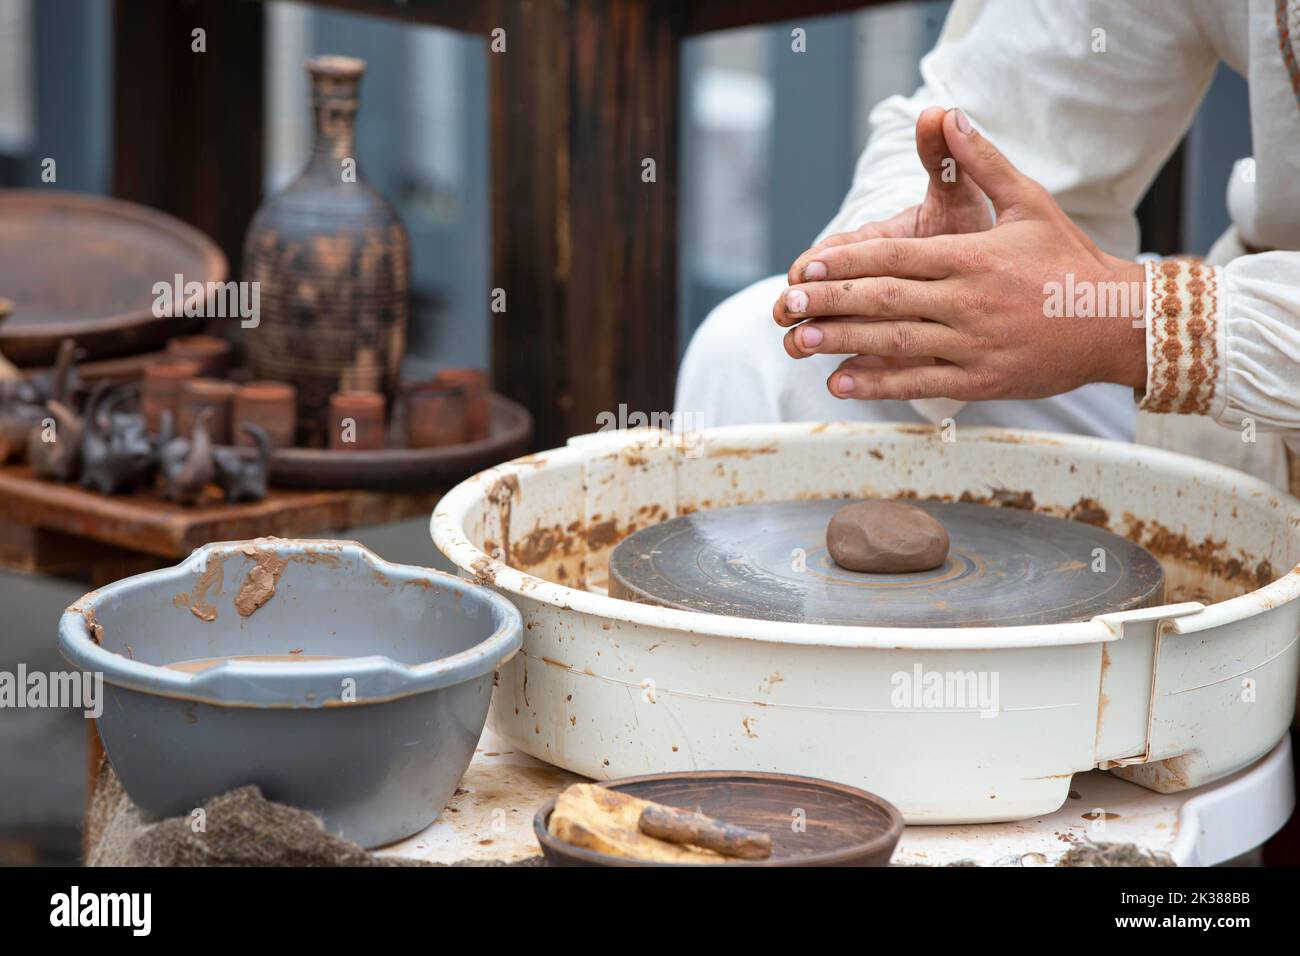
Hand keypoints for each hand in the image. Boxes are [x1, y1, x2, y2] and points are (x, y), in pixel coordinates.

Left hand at [776, 108, 1146, 401]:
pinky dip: (877, 383)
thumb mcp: (1029, 201)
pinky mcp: (981, 379)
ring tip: (798, 340)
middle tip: (785, 304)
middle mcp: (969, 300)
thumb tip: (949, 116)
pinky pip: (919, 382)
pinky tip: (840, 381)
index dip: (844, 263)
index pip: (893, 256)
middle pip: (884, 298)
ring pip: (895, 341)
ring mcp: (974, 343)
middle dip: (829, 301)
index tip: (804, 267)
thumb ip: (982, 163)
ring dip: (842, 341)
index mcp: (973, 256)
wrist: (1117, 321)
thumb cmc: (1069, 260)